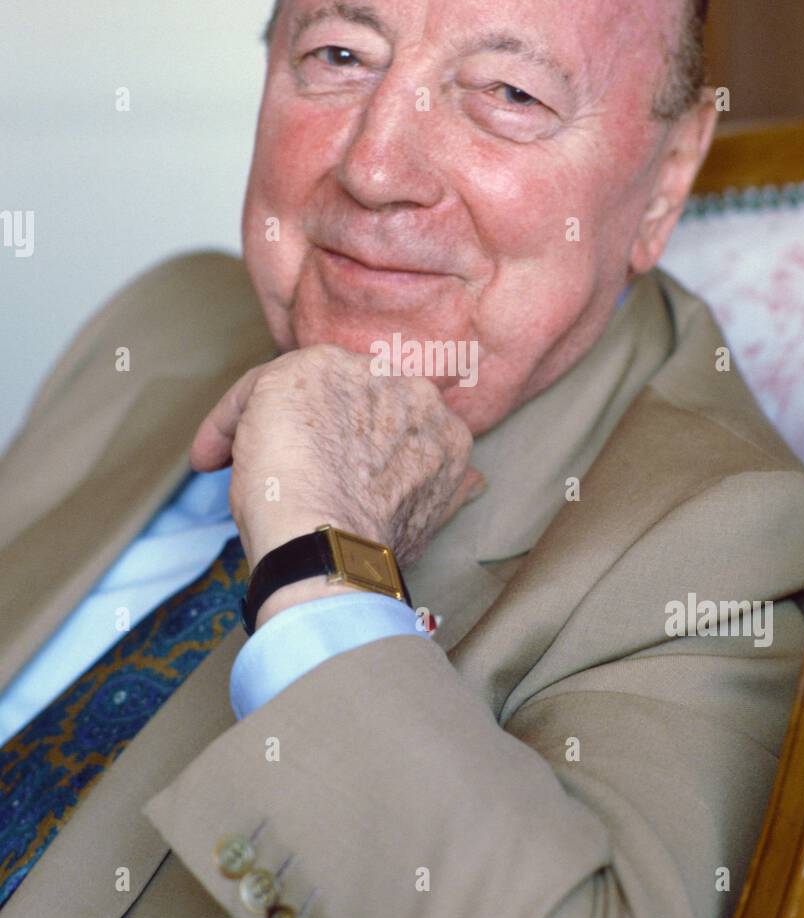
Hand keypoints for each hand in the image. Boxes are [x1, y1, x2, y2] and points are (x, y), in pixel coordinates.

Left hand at [190, 344, 485, 574]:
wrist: (332, 549)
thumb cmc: (372, 547)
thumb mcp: (431, 511)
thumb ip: (441, 484)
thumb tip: (474, 482)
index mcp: (443, 425)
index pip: (389, 419)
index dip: (353, 450)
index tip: (328, 479)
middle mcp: (408, 386)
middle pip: (346, 398)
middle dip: (316, 432)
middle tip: (284, 473)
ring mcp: (357, 372)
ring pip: (300, 389)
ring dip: (269, 427)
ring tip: (247, 468)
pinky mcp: (302, 369)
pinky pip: (254, 389)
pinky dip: (227, 424)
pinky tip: (214, 458)